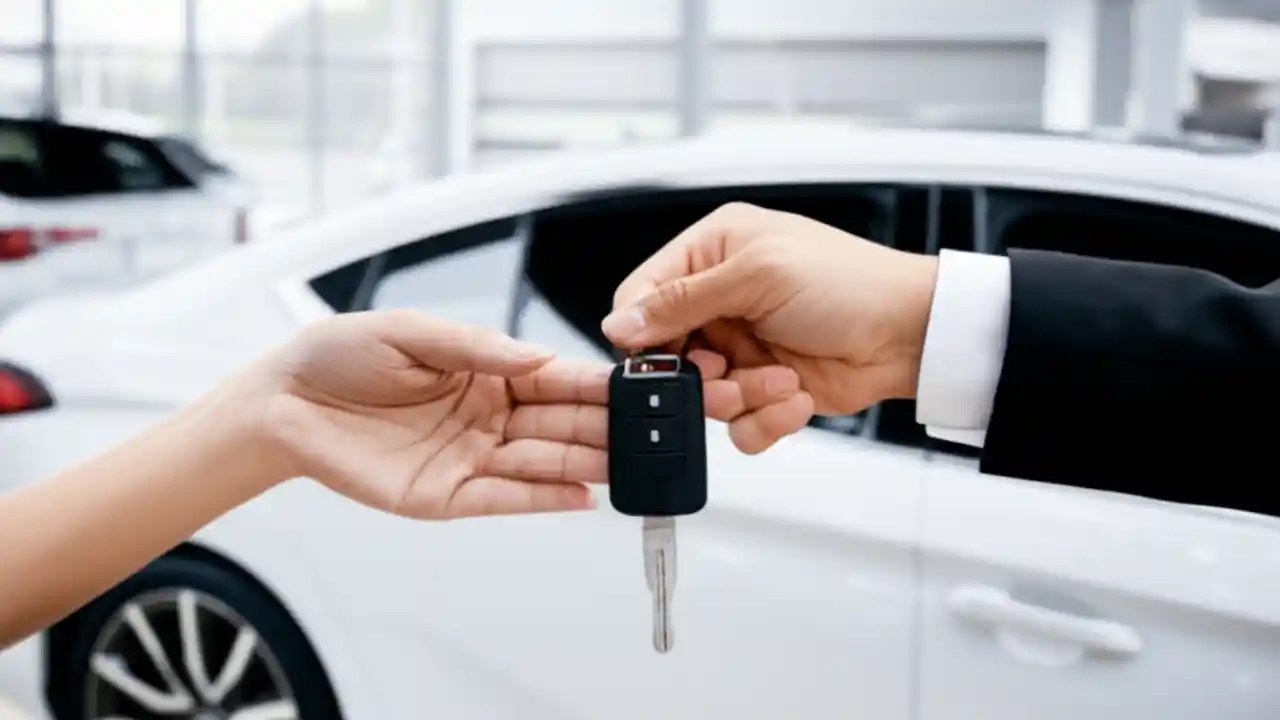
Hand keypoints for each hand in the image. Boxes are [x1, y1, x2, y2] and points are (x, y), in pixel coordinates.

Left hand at [241, 310, 611, 518]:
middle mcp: (484, 415)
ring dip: (585, 464)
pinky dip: (543, 499)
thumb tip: (537, 356)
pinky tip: (583, 495)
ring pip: (539, 463)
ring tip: (630, 466)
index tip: (634, 387)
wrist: (281, 401)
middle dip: (602, 427)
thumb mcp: (411, 331)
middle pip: (557, 424)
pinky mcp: (444, 495)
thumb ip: (477, 346)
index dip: (592, 383)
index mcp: (483, 370)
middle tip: (648, 433)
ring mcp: (468, 457)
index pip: (551, 378)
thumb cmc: (338, 355)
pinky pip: (503, 499)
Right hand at [602, 202, 937, 452]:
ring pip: (702, 395)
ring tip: (777, 383)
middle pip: (667, 355)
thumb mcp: (758, 275)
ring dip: (739, 397)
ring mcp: (742, 346)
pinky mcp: (763, 388)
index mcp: (714, 252)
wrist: (911, 334)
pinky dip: (763, 419)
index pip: (644, 294)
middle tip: (724, 374)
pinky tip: (794, 396)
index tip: (659, 356)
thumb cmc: (851, 284)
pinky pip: (736, 423)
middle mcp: (722, 299)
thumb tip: (621, 321)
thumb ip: (684, 299)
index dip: (642, 331)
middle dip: (697, 375)